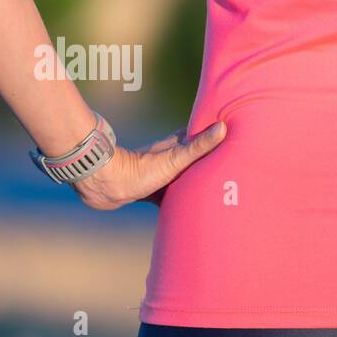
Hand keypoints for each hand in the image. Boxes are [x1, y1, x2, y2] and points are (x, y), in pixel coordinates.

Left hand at [72, 121, 226, 210]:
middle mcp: (167, 158)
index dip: (214, 135)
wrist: (104, 186)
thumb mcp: (175, 158)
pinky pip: (171, 196)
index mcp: (175, 147)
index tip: (232, 134)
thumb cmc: (139, 170)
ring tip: (214, 191)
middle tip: (228, 168)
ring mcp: (159, 174)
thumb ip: (199, 146)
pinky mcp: (150, 191)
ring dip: (195, 182)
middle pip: (193, 158)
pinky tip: (187, 209)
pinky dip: (180, 200)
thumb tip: (223, 127)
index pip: (199, 136)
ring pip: (183, 177)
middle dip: (208, 162)